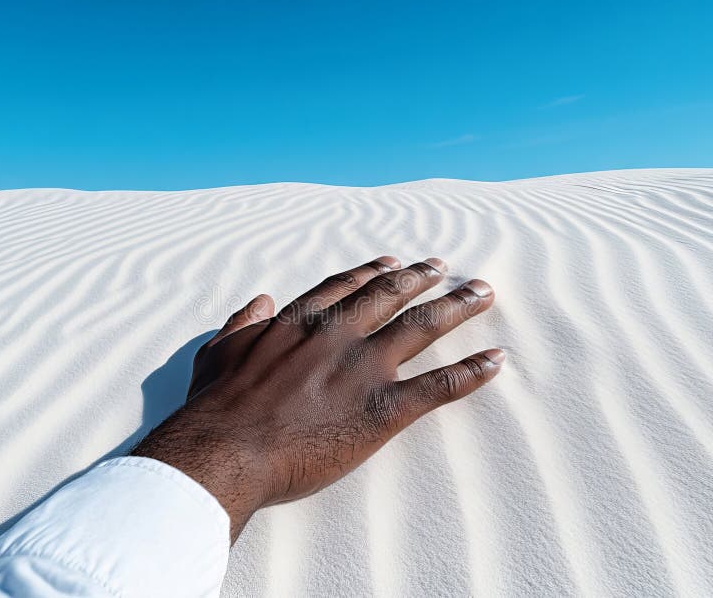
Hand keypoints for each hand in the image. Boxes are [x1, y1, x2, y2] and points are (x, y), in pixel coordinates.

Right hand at [133, 256, 504, 540]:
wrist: (225, 450)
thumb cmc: (216, 406)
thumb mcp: (218, 351)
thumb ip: (240, 323)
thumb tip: (257, 301)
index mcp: (303, 321)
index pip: (348, 286)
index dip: (374, 272)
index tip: (394, 263)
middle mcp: (340, 334)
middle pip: (393, 295)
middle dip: (424, 278)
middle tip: (446, 268)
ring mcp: (365, 368)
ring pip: (424, 327)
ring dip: (458, 307)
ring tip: (481, 293)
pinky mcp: (384, 408)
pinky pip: (438, 385)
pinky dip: (471, 372)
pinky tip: (495, 361)